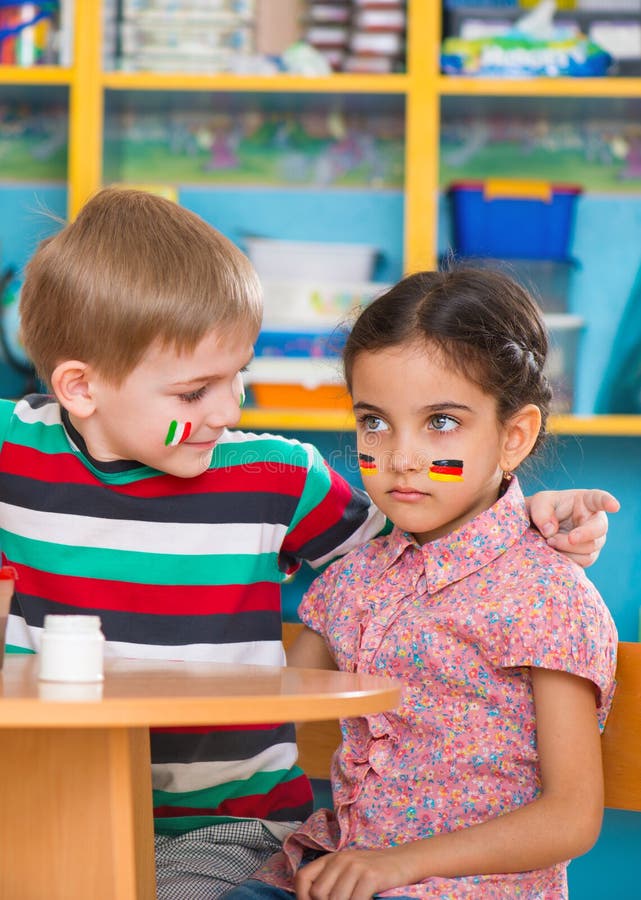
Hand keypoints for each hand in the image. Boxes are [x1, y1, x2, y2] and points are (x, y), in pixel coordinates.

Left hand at [295, 847, 412, 899]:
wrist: (405, 861)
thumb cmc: (374, 871)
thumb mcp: (348, 871)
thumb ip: (332, 882)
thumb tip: (315, 899)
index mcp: (331, 859)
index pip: (302, 878)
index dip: (302, 898)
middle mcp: (340, 859)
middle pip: (318, 893)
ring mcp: (355, 866)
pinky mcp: (370, 876)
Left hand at [527, 489, 619, 567]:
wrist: (538, 528)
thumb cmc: (543, 509)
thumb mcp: (538, 503)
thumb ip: (542, 513)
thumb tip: (550, 531)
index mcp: (586, 501)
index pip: (599, 499)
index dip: (608, 502)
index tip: (614, 506)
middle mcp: (594, 520)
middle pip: (599, 529)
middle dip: (584, 535)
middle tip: (569, 538)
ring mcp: (594, 538)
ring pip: (590, 549)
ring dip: (569, 548)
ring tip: (550, 541)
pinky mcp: (588, 554)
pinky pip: (583, 561)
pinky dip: (568, 558)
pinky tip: (555, 552)